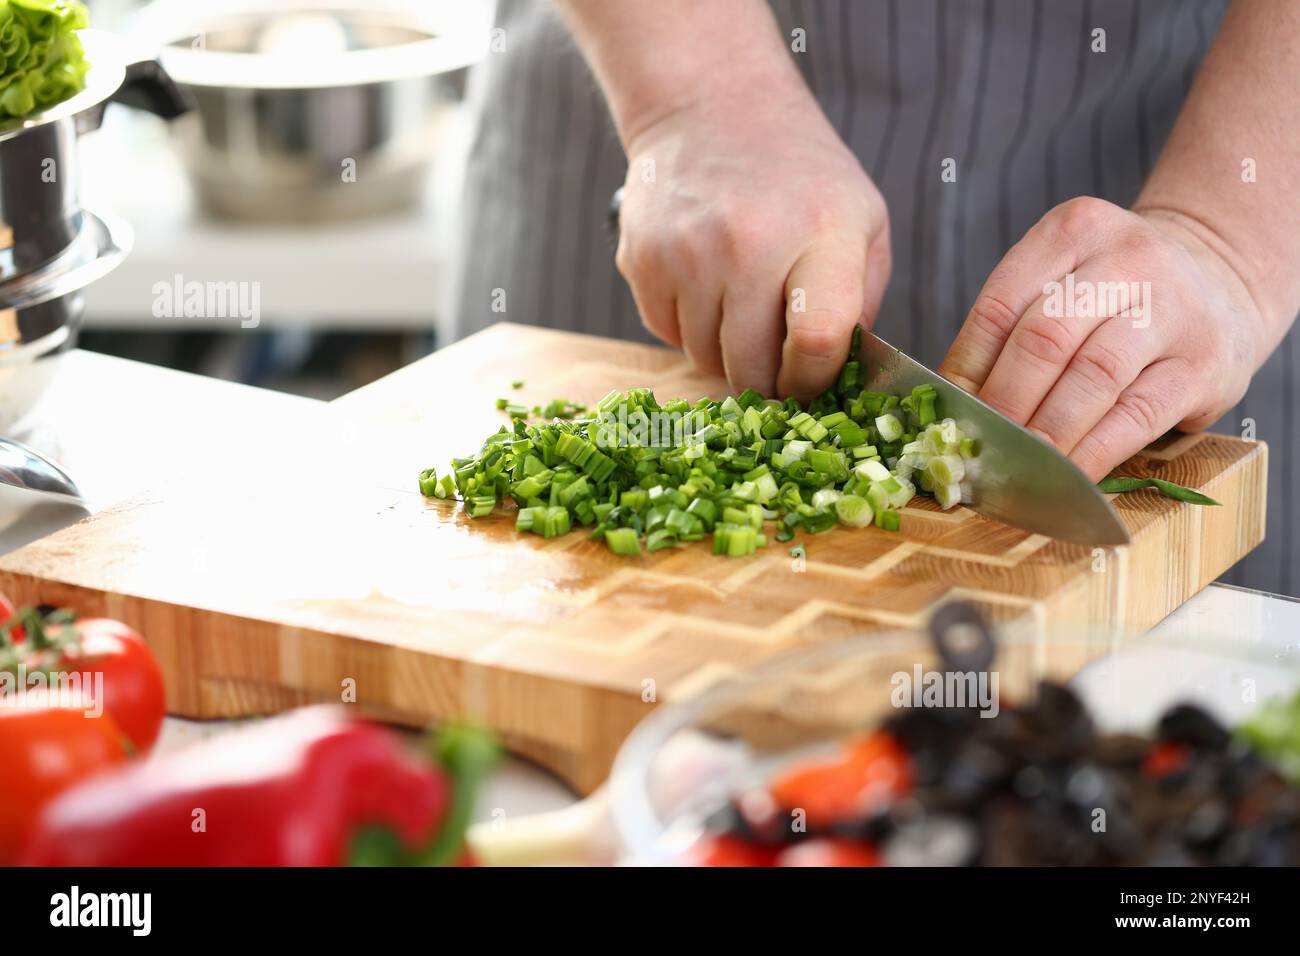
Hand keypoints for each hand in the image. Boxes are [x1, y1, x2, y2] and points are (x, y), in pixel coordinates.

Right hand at [615, 88, 889, 400]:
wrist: (710, 108)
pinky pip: (666, 335)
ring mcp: (687, 254)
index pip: (818, 340)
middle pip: (752, 368)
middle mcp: (748, 245)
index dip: (816, 380)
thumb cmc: (798, 174)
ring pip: (705, 359)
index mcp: (821, 234)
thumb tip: (840, 376)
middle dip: (770, 381)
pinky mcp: (641, 260)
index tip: (814, 379)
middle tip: (778, 361)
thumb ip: (861, 302)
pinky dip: (689, 328)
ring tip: (742, 309)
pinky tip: (706, 288)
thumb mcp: (862, 221)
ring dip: (726, 353)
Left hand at [938, 197, 1264, 479]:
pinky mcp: (1203, 365)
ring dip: (1046, 432)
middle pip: (1044, 338)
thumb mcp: (1065, 280)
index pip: (1001, 304)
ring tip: (1016, 466)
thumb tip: (950, 403)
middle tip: (979, 446)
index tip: (948, 412)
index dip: (967, 367)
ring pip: (1091, 377)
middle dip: (1004, 402)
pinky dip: (1094, 451)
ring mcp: (1172, 309)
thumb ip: (1013, 328)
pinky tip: (1068, 475)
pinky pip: (1136, 415)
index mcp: (1075, 230)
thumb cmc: (1118, 293)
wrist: (1223, 280)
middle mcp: (1128, 259)